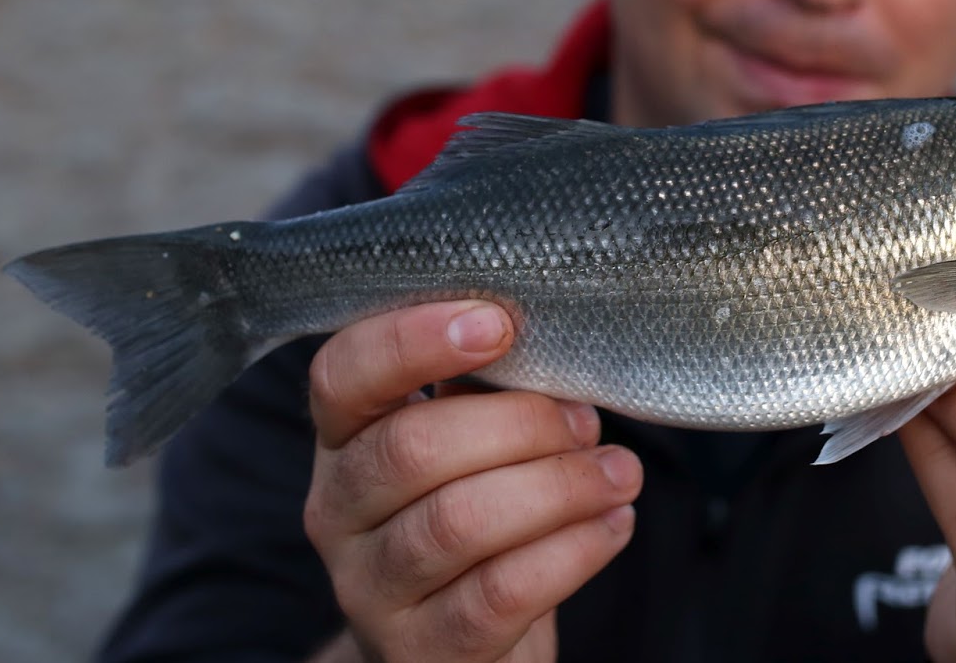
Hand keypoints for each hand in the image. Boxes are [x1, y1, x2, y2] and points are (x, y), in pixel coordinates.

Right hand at [302, 301, 641, 662]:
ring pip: (458, 521)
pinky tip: (612, 525)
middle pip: (412, 448)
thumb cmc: (476, 513)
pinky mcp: (421, 650)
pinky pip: (499, 592)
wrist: (462, 645)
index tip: (499, 324)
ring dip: (558, 486)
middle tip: (587, 423)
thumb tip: (545, 335)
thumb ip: (484, 388)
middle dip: (521, 424)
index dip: (413, 341)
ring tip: (619, 474)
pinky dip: (571, 550)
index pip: (342, 374)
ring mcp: (370, 588)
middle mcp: (336, 511)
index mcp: (343, 438)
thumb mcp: (466, 443)